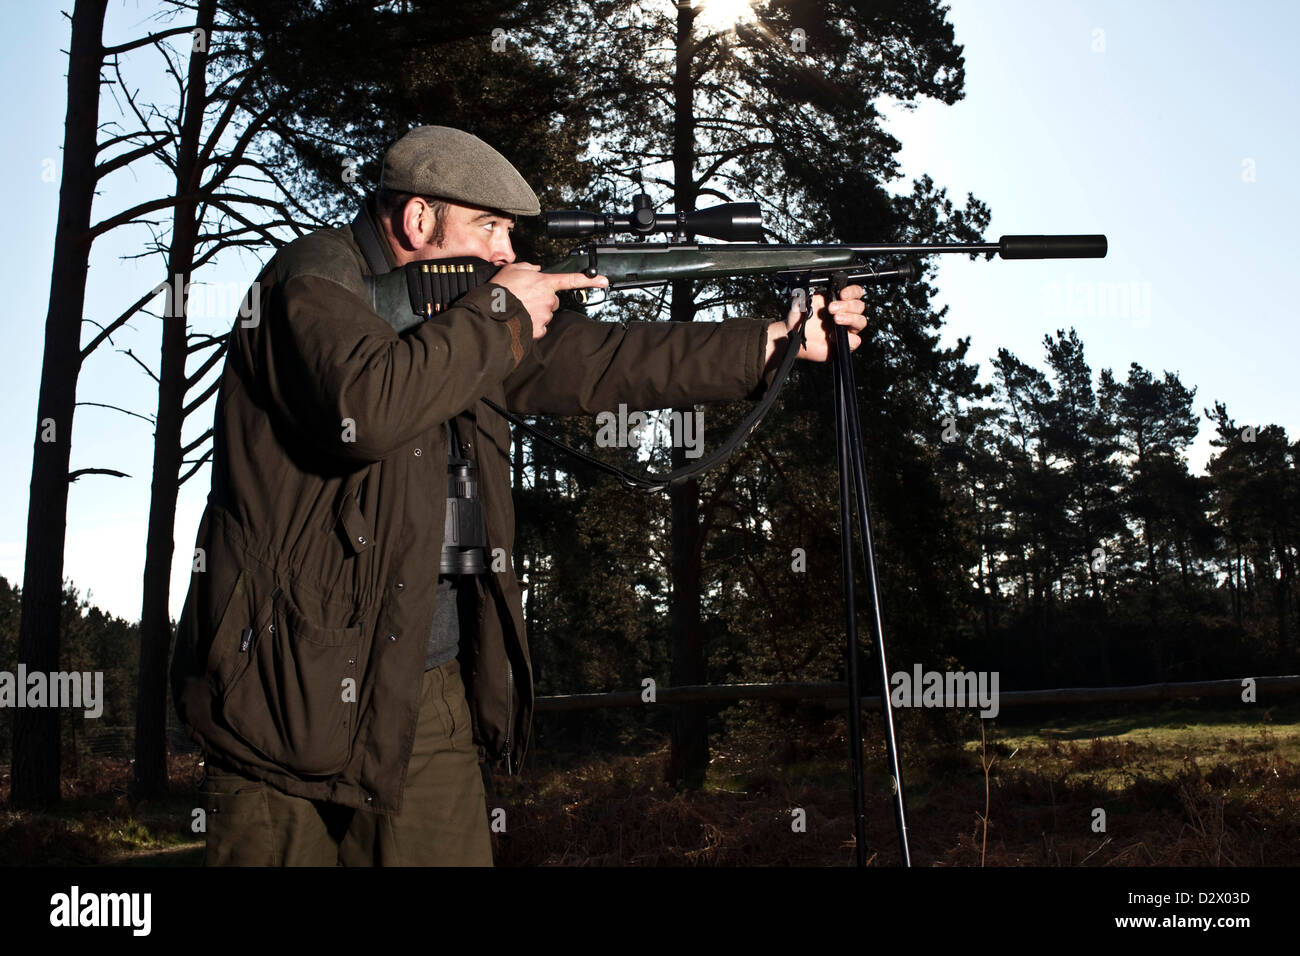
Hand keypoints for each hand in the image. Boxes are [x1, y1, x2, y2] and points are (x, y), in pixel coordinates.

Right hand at [490, 263, 608, 338]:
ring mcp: (545, 316)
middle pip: (554, 300)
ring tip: (519, 309)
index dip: (590, 280)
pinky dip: (531, 325)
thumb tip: (536, 269)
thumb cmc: (500, 290)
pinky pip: (540, 327)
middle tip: (526, 298)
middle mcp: (548, 299)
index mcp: (545, 283)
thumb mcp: (512, 269)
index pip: (572, 280)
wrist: (491, 312)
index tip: (605, 281)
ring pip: (546, 314)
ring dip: (535, 312)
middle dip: (544, 300)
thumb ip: (528, 267)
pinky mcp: (539, 330)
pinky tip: (520, 319)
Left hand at [764, 283, 867, 366]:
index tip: (842, 294)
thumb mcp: (801, 302)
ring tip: (835, 319)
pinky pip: (856, 340)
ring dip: (850, 319)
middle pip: (860, 306)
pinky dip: (847, 338)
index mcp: (838, 301)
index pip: (856, 293)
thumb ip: (808, 293)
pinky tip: (832, 336)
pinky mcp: (844, 343)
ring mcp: (846, 329)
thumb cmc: (799, 319)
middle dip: (847, 306)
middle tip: (831, 309)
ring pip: (861, 321)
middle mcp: (845, 313)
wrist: (793, 336)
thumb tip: (814, 288)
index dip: (853, 292)